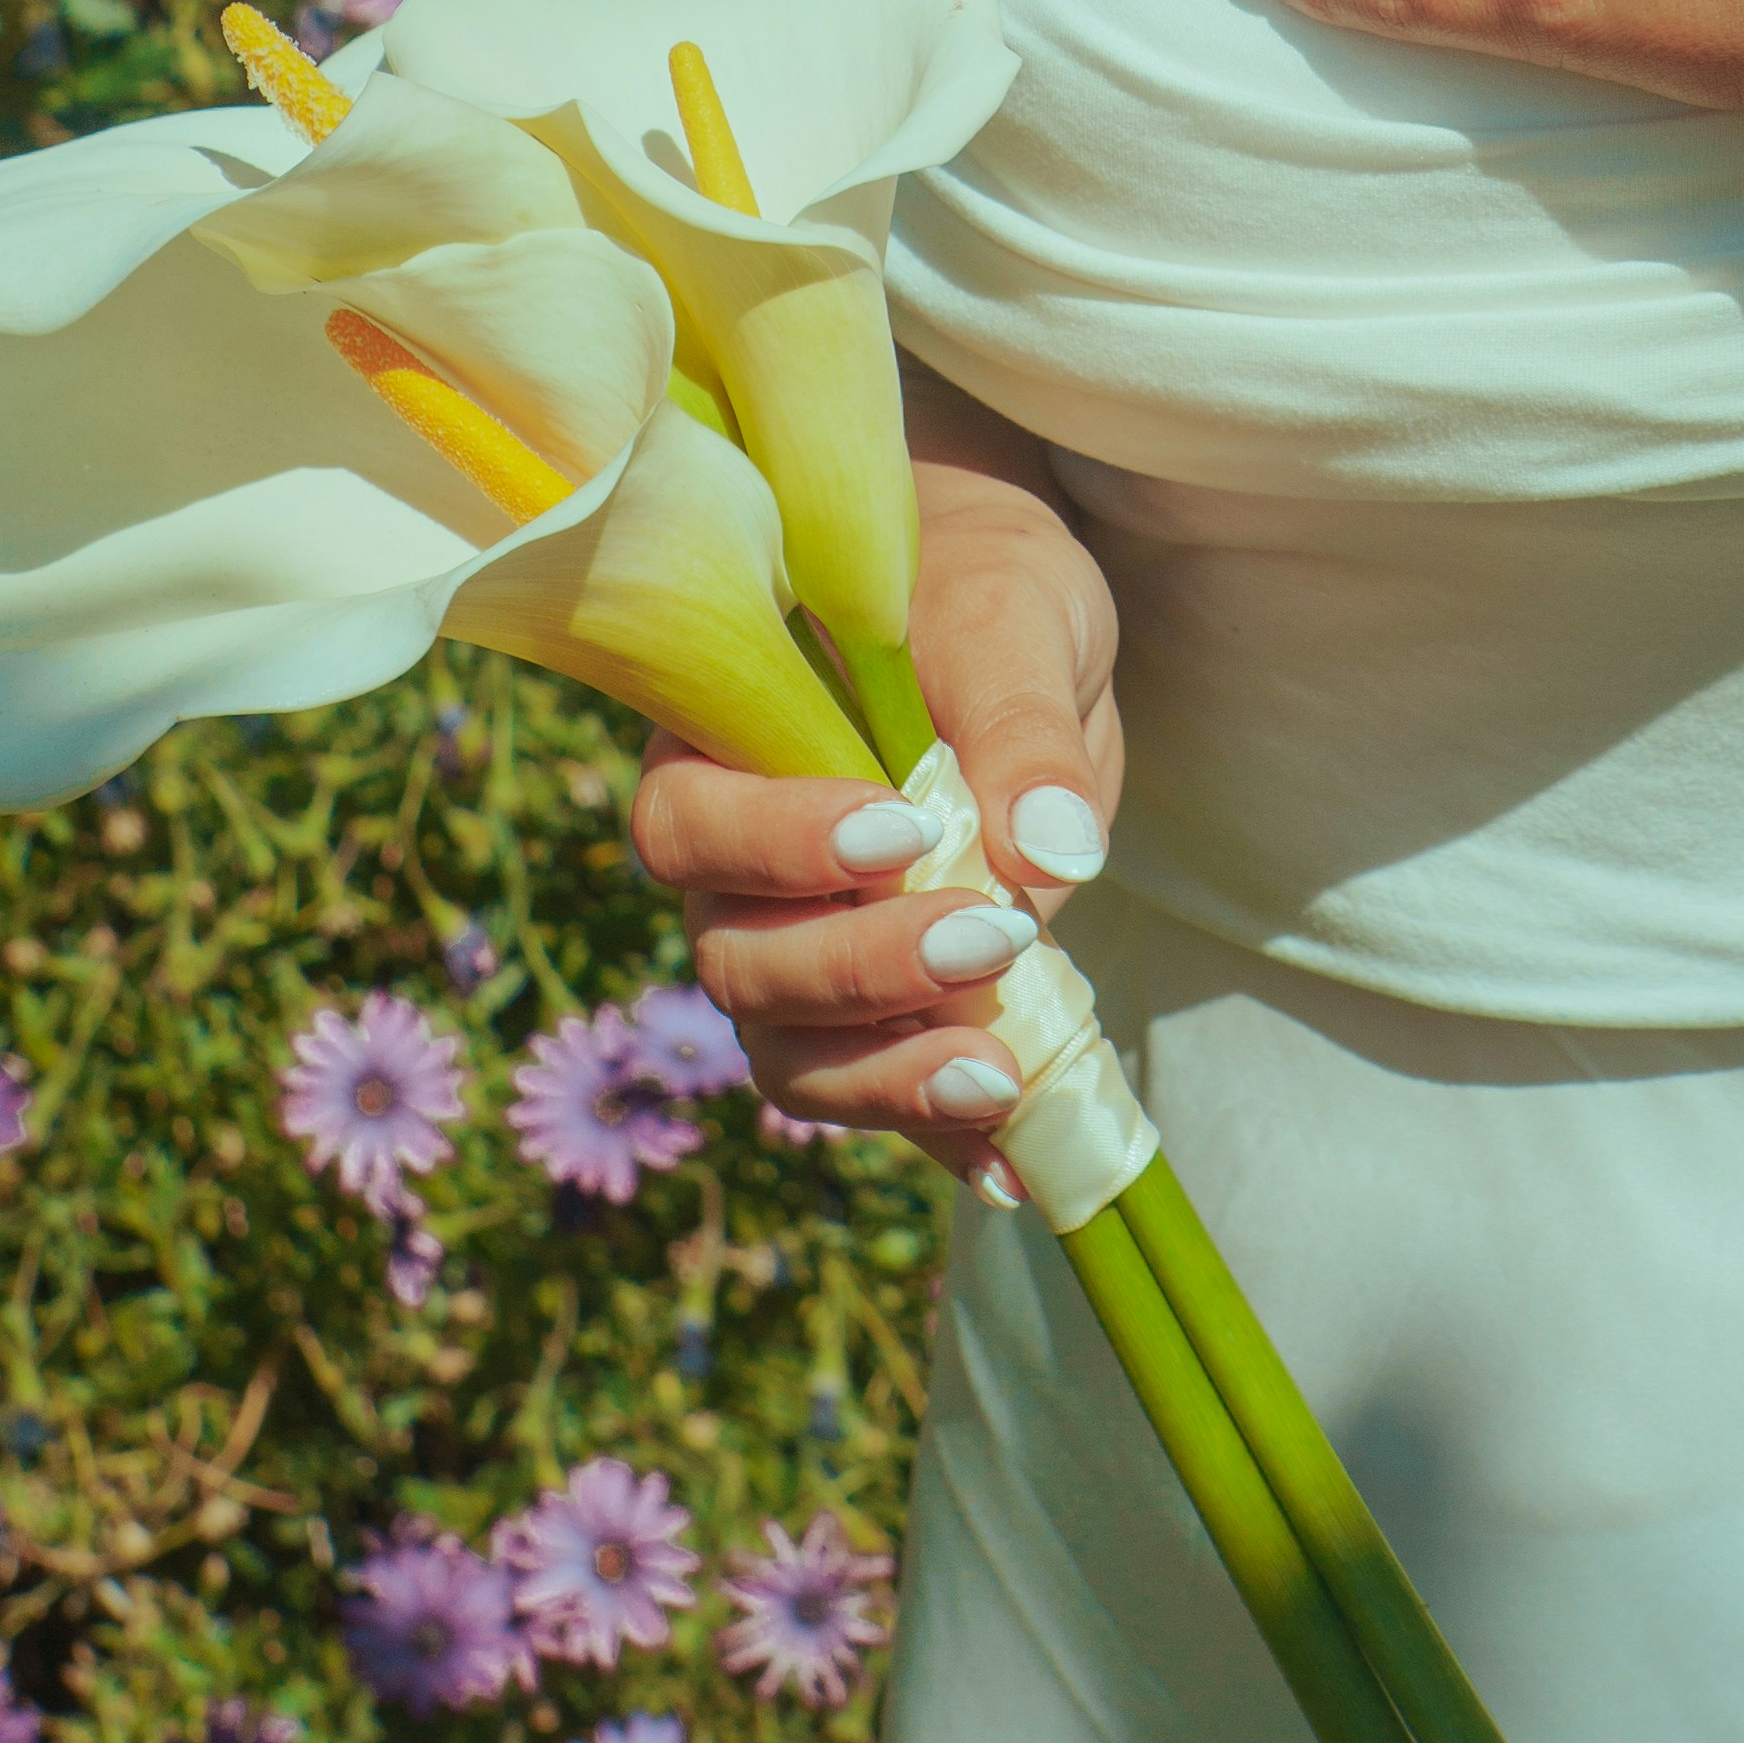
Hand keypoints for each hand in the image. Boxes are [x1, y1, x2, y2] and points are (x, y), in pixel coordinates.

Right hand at [629, 385, 1124, 1191]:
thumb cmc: (979, 580)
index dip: (777, 846)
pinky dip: (940, 1134)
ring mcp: (798, 941)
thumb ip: (1018, 725)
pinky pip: (877, 1086)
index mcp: (718, 740)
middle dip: (859, 969)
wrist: (1008, 617)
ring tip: (998, 1076)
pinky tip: (1015, 1162)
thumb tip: (1051, 858)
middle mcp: (733, 862)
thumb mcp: (1012, 615)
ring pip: (790, 1048)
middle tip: (990, 938)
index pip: (692, 824)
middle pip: (738, 958)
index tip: (903, 830)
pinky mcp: (878, 998)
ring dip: (888, 1076)